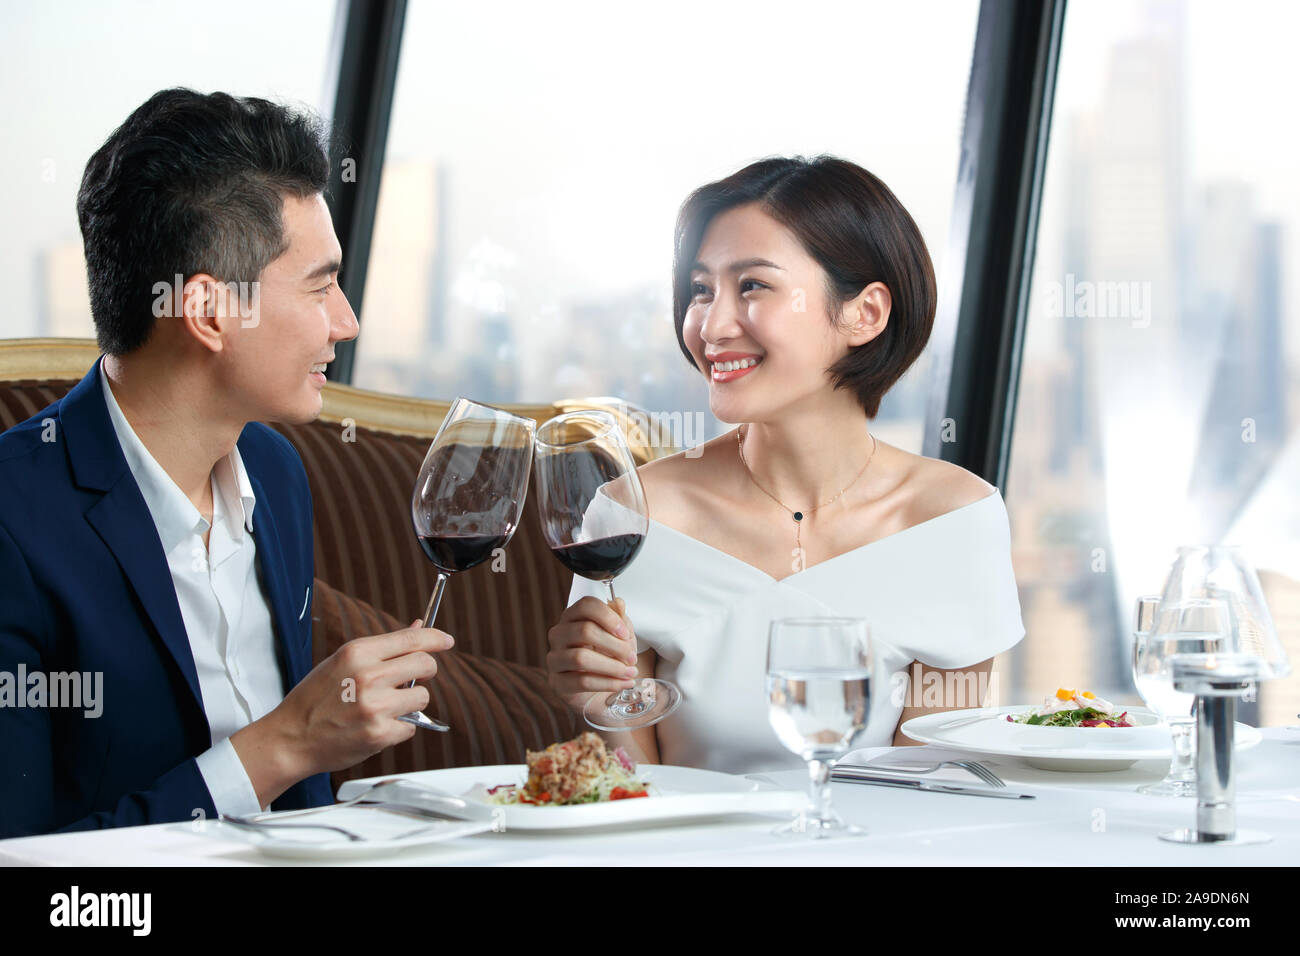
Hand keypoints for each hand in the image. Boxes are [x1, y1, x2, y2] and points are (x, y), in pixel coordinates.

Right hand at [232, 620, 453, 804]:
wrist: (290, 738)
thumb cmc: (314, 699)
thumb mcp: (341, 662)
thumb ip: (381, 648)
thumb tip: (418, 627)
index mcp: (357, 652)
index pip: (411, 639)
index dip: (435, 638)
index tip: (446, 641)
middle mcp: (368, 676)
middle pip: (424, 664)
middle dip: (425, 671)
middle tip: (412, 679)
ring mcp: (375, 706)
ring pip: (422, 697)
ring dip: (411, 703)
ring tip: (384, 707)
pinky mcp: (379, 733)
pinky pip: (411, 726)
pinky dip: (399, 728)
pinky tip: (376, 727)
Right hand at [546, 595, 638, 714]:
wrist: (598, 689)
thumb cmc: (607, 656)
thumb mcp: (619, 636)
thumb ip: (619, 620)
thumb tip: (619, 603)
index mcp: (573, 617)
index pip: (585, 605)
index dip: (608, 617)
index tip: (625, 633)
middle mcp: (559, 634)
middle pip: (584, 631)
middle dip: (615, 646)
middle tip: (632, 658)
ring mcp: (555, 658)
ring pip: (581, 657)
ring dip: (612, 666)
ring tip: (630, 672)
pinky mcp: (558, 682)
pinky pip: (582, 681)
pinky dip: (608, 683)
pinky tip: (623, 683)